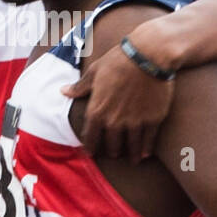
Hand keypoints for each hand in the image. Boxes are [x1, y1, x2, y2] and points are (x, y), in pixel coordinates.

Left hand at [62, 46, 173, 161]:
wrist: (148, 56)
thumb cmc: (118, 60)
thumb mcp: (94, 71)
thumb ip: (80, 86)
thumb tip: (63, 91)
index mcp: (97, 110)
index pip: (90, 136)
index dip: (90, 146)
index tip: (91, 152)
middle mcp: (114, 121)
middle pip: (111, 145)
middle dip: (111, 151)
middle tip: (114, 154)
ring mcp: (134, 122)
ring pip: (131, 146)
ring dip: (131, 154)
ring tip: (133, 160)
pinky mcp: (152, 120)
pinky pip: (148, 140)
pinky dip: (146, 148)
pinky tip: (145, 153)